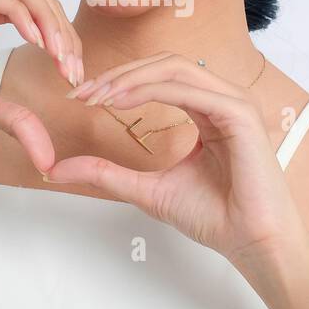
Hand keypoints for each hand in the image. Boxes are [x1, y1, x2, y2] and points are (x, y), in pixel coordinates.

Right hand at [0, 0, 83, 172]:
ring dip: (47, 19)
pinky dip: (20, 14)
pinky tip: (34, 41)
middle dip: (61, 29)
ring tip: (58, 55)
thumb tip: (48, 159)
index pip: (37, 9)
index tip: (74, 77)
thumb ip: (15, 121)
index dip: (62, 38)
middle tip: (72, 68)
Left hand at [48, 51, 308, 270]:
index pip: (161, 77)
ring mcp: (235, 104)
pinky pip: (192, 90)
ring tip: (98, 96)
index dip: (119, 82)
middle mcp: (223, 100)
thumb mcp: (147, 189)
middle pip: (166, 64)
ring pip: (176, 68)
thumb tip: (57, 169)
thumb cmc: (215, 218)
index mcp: (208, 110)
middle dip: (120, 75)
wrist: (251, 243)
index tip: (81, 98)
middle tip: (83, 93)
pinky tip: (121, 102)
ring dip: (131, 78)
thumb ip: (107, 173)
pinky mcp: (241, 116)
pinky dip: (152, 90)